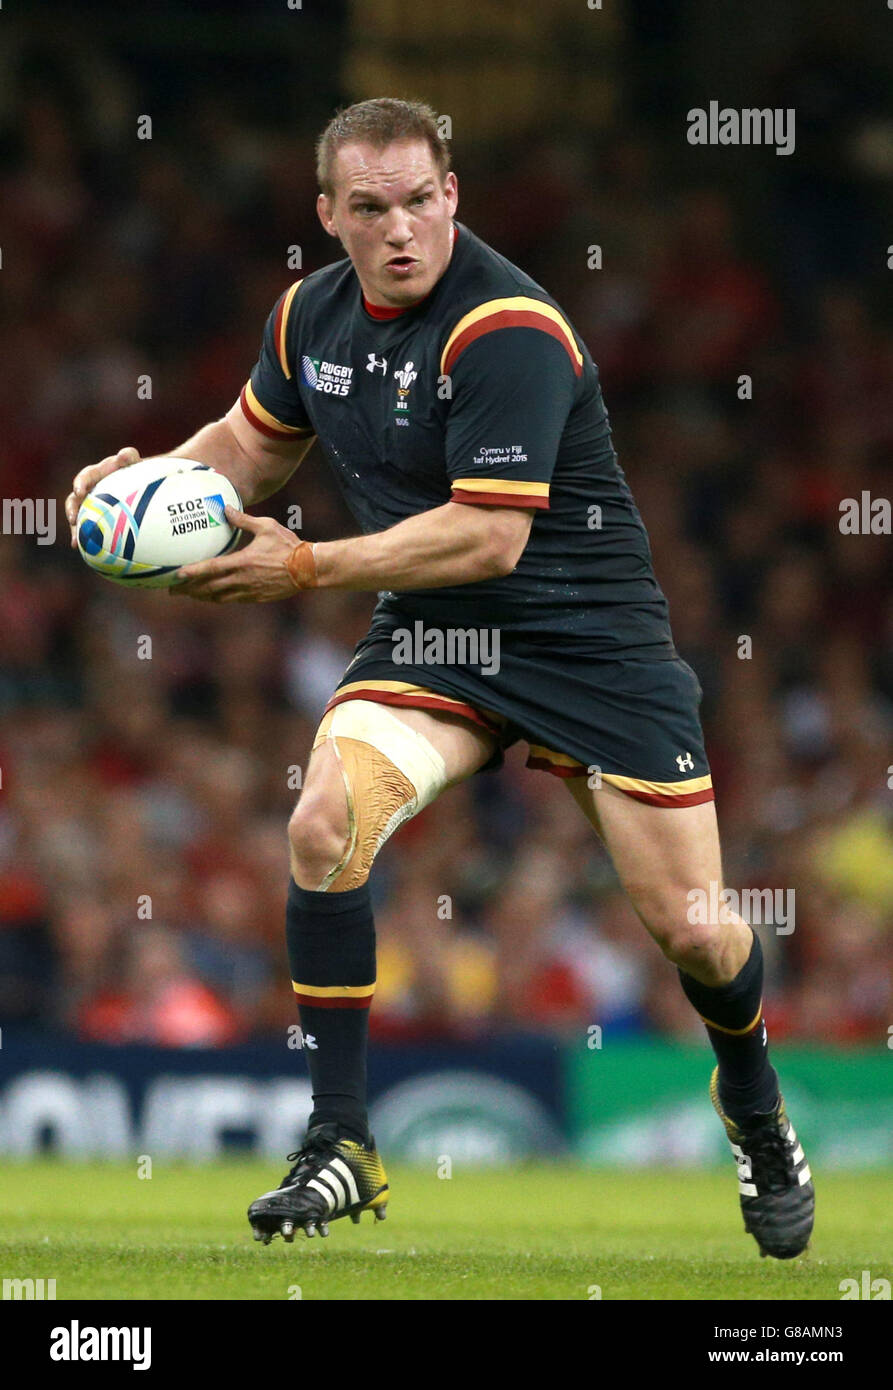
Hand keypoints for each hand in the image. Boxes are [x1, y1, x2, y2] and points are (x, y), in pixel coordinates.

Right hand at [66, 446, 140, 547]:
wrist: (142, 481)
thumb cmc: (139, 469)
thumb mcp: (135, 462)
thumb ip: (129, 456)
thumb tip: (123, 454)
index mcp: (98, 474)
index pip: (87, 476)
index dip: (81, 483)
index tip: (79, 492)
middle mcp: (92, 488)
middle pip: (76, 499)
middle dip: (72, 509)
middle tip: (73, 519)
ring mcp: (93, 502)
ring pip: (79, 515)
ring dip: (76, 527)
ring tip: (76, 540)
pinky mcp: (97, 515)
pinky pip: (89, 526)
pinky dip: (87, 538)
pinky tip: (88, 552)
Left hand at [170, 507, 312, 602]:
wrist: (309, 568)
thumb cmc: (288, 545)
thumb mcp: (266, 527)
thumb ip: (243, 520)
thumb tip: (226, 508)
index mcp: (242, 562)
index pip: (211, 569)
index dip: (192, 573)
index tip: (176, 575)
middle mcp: (242, 580)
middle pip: (209, 588)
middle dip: (189, 590)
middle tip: (173, 590)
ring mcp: (249, 591)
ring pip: (219, 598)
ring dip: (202, 597)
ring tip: (189, 595)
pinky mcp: (257, 598)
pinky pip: (233, 600)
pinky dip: (219, 599)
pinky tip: (213, 596)